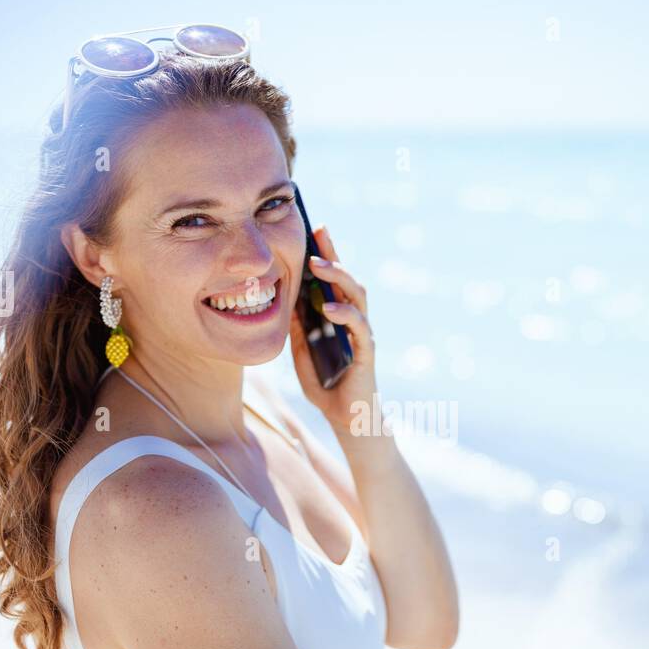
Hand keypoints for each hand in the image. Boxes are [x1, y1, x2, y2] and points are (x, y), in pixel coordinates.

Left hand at [287, 224, 377, 433]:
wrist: (347, 420)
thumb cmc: (327, 386)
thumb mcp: (303, 351)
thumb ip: (298, 327)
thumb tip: (282, 299)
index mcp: (339, 318)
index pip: (334, 279)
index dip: (327, 253)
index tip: (315, 228)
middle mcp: (355, 321)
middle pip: (348, 279)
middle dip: (334, 254)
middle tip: (318, 234)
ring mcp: (363, 335)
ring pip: (358, 296)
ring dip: (339, 277)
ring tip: (319, 264)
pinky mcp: (366, 353)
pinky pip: (359, 328)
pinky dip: (345, 314)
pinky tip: (329, 307)